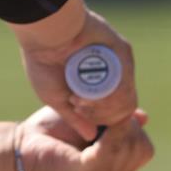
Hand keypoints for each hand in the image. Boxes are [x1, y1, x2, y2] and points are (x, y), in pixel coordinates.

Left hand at [7, 106, 153, 170]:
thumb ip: (118, 121)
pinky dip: (107, 130)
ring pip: (131, 145)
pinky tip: (92, 121)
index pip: (144, 147)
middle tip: (98, 114)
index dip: (131, 127)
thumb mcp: (92, 121)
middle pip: (141, 146)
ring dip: (115, 124)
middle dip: (125, 125)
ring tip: (92, 116)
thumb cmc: (51, 132)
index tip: (108, 113)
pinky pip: (114, 148)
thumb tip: (144, 117)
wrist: (20, 146)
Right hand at [17, 7, 136, 141]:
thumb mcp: (56, 98)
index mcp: (97, 84)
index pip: (112, 112)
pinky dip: (108, 96)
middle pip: (122, 109)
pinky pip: (125, 84)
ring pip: (126, 100)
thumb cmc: (44, 63)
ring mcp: (119, 64)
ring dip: (103, 107)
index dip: (99, 120)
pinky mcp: (123, 52)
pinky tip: (86, 93)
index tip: (78, 112)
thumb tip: (91, 136)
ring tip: (79, 100)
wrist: (44, 34)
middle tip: (79, 107)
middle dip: (102, 116)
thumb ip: (74, 117)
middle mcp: (111, 74)